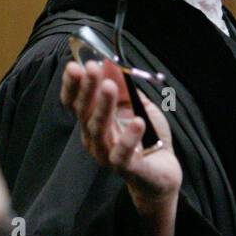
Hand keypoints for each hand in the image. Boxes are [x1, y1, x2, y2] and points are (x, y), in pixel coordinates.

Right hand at [61, 58, 181, 235]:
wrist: (164, 172)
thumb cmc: (147, 137)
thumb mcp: (137, 105)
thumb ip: (124, 87)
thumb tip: (111, 63)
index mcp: (93, 122)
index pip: (74, 103)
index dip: (72, 85)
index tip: (74, 65)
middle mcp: (94, 138)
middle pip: (84, 112)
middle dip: (87, 89)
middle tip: (91, 68)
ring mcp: (107, 155)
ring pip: (99, 130)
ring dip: (103, 107)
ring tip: (110, 86)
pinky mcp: (127, 168)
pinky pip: (122, 154)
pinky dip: (128, 138)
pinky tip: (138, 122)